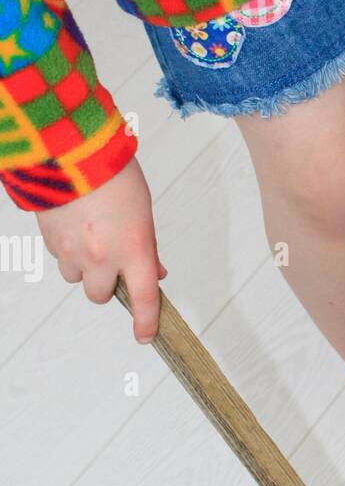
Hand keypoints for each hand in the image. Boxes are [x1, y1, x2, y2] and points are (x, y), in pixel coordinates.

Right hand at [37, 157, 165, 341]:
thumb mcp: (143, 211)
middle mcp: (101, 256)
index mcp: (133, 249)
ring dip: (84, 267)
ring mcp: (72, 251)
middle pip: (101, 296)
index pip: (144, 298)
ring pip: (76, 278)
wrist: (70, 149)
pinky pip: (60, 257)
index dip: (146, 322)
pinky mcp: (50, 240)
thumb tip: (154, 270)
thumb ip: (147, 245)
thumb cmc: (112, 174)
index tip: (146, 336)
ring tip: (89, 234)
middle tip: (111, 261)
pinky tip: (74, 224)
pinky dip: (67, 249)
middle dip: (106, 284)